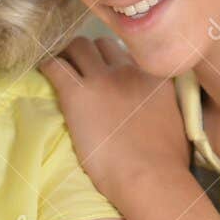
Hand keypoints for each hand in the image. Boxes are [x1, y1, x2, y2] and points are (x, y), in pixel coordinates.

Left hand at [41, 37, 187, 201]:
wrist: (149, 175)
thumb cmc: (167, 159)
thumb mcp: (176, 117)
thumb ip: (162, 98)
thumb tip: (155, 100)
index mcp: (152, 74)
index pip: (126, 50)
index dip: (112, 60)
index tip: (105, 72)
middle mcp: (126, 69)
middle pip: (100, 43)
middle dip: (88, 54)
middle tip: (79, 71)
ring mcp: (100, 79)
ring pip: (77, 46)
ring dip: (68, 56)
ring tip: (61, 71)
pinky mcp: (76, 94)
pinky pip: (55, 66)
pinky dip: (47, 67)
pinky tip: (44, 74)